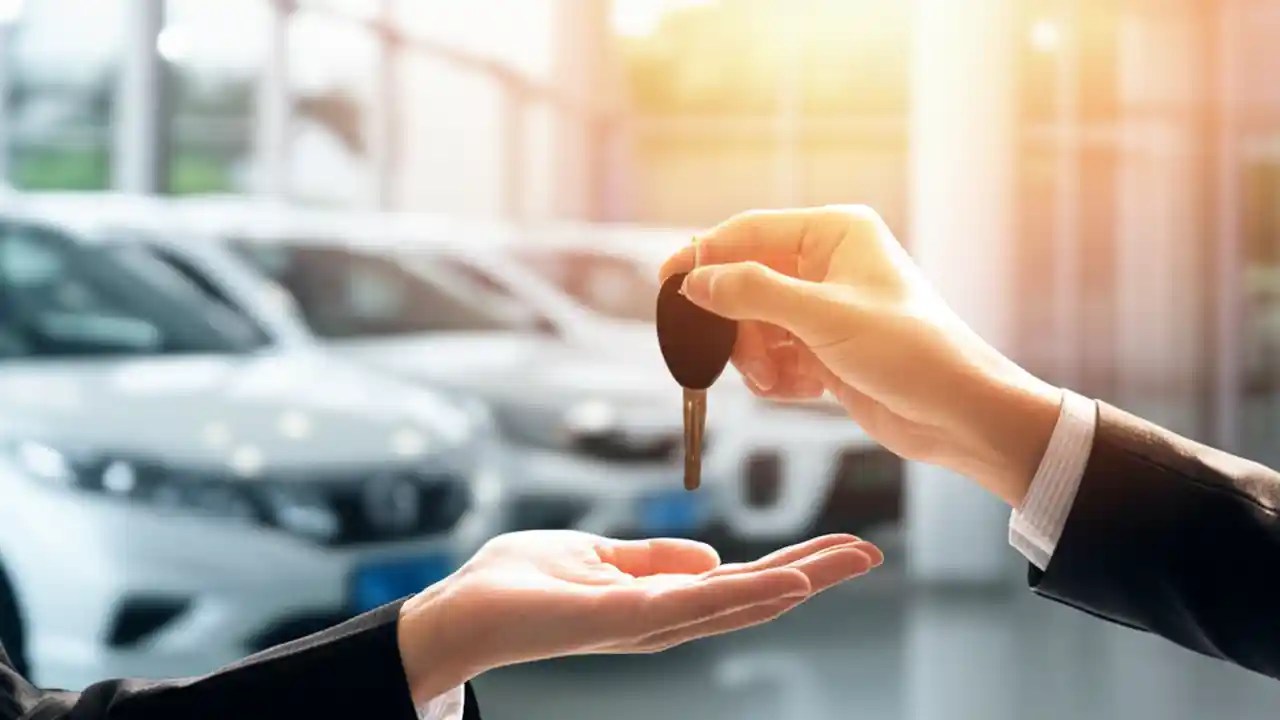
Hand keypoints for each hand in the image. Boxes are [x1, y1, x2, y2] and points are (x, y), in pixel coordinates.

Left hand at [398, 530, 879, 702]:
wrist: (462, 610)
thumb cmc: (520, 583)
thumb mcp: (597, 554)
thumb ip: (651, 557)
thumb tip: (710, 554)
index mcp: (662, 600)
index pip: (741, 579)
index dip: (794, 563)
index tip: (844, 544)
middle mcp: (665, 619)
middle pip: (754, 594)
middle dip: (814, 573)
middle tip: (872, 552)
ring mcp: (647, 622)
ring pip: (737, 600)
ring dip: (794, 581)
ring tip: (848, 561)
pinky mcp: (623, 618)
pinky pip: (695, 601)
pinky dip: (745, 591)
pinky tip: (786, 581)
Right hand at [659, 205, 1061, 505]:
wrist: (960, 415)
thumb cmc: (910, 352)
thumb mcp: (823, 316)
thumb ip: (753, 294)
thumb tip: (695, 282)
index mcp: (835, 234)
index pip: (749, 232)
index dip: (704, 255)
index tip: (666, 282)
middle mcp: (828, 266)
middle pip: (746, 282)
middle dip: (734, 322)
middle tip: (721, 352)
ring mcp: (826, 311)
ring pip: (755, 326)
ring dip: (753, 357)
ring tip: (770, 379)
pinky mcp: (827, 352)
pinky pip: (775, 358)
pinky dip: (774, 377)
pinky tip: (792, 391)